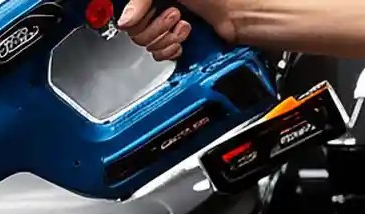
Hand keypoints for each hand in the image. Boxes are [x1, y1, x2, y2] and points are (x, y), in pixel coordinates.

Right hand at [117, 0, 237, 61]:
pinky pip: (161, 56)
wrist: (241, 14)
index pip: (130, 14)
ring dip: (167, 40)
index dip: (138, 17)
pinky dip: (171, 51)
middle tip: (175, 16)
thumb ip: (141, 0)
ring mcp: (169, 28)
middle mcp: (161, 9)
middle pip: (136, 31)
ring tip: (184, 28)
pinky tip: (184, 42)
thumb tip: (123, 21)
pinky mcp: (179, 45)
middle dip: (156, 28)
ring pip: (148, 46)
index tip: (152, 11)